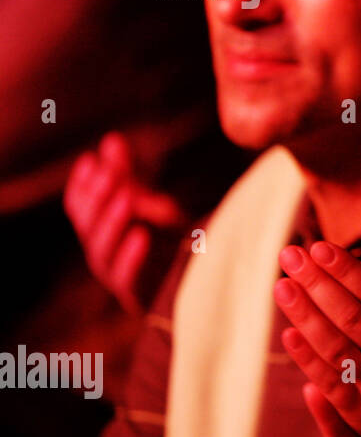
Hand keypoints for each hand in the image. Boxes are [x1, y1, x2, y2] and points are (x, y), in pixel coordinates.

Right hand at [64, 132, 184, 313]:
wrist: (204, 281)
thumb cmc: (172, 241)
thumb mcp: (152, 203)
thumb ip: (130, 175)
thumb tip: (111, 139)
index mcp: (101, 233)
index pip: (79, 208)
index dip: (82, 185)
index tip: (91, 160)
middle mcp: (104, 255)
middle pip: (88, 227)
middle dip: (97, 198)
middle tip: (111, 172)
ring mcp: (118, 277)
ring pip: (101, 251)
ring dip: (111, 223)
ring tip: (126, 198)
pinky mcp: (138, 297)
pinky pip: (128, 278)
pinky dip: (131, 257)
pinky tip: (141, 234)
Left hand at [275, 236, 360, 436]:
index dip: (349, 270)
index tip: (321, 247)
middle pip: (352, 316)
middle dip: (318, 283)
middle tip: (290, 255)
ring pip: (336, 347)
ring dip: (306, 315)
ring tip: (282, 286)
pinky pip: (332, 383)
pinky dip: (309, 359)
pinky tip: (289, 334)